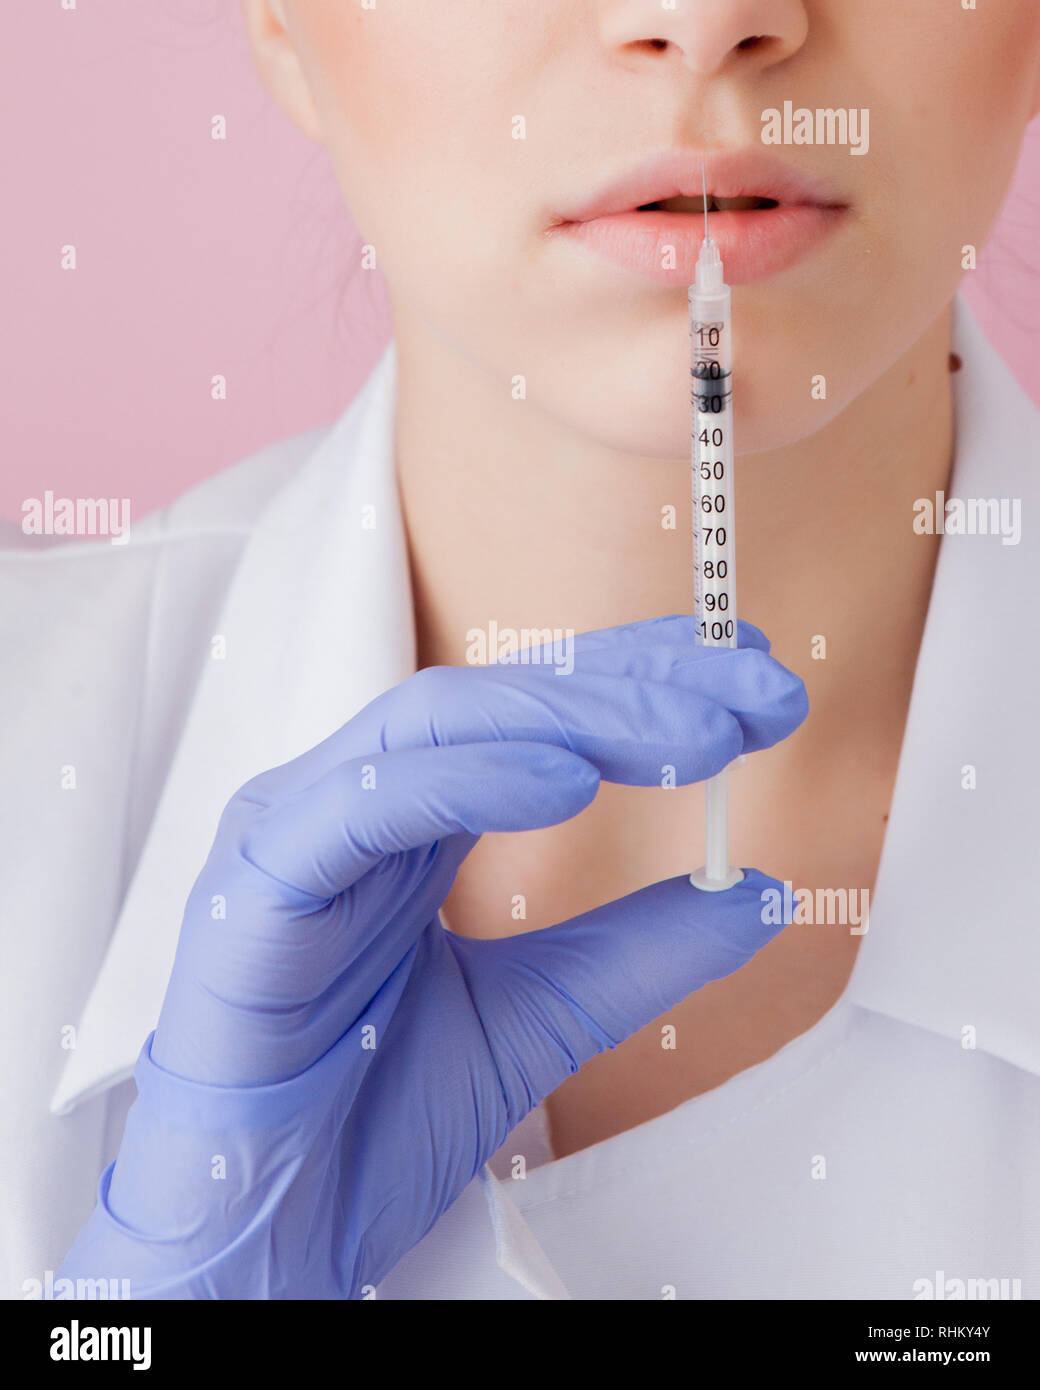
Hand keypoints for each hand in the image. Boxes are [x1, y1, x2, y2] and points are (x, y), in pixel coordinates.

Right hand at [59, 615, 806, 1297]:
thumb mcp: (539, 1020)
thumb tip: (756, 892)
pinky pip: (356, 810)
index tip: (748, 677)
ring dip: (571, 715)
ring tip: (690, 733)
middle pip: (495, 700)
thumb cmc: (372, 1117)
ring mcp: (293, 835)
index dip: (640, 680)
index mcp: (408, 821)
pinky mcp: (251, 892)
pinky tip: (565, 781)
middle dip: (632, 684)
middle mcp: (350, 804)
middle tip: (755, 694)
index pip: (531, 715)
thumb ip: (636, 951)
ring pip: (432, 727)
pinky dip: (461, 782)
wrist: (271, 1237)